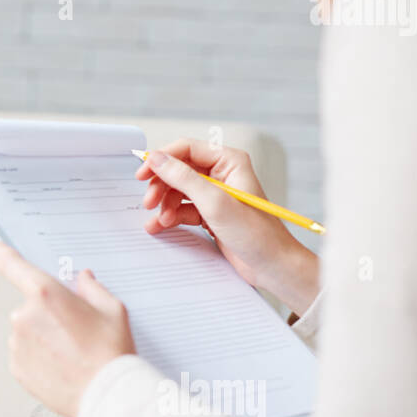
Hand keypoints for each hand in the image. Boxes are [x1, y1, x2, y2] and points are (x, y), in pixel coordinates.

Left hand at [0, 239, 135, 416]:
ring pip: (27, 331)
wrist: (106, 396)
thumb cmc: (111, 352)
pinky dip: (38, 357)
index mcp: (46, 294)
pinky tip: (61, 366)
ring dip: (43, 337)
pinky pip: (24, 353)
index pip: (14, 266)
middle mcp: (24, 315)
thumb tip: (82, 279)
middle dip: (49, 314)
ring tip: (71, 354)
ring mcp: (17, 343)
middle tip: (74, 332)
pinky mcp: (16, 367)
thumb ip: (92, 288)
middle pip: (31, 305)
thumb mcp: (112, 309)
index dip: (1, 254)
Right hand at [136, 139, 318, 314]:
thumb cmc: (258, 235)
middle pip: (179, 170)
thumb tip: (158, 159)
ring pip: (178, 190)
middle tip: (149, 201)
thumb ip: (184, 178)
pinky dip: (170, 216)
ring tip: (160, 219)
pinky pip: (183, 208)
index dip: (162, 159)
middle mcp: (223, 174)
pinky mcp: (211, 213)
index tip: (143, 173)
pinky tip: (162, 225)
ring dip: (165, 204)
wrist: (273, 266)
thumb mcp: (215, 203)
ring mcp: (216, 195)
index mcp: (229, 162)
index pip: (187, 149)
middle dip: (162, 186)